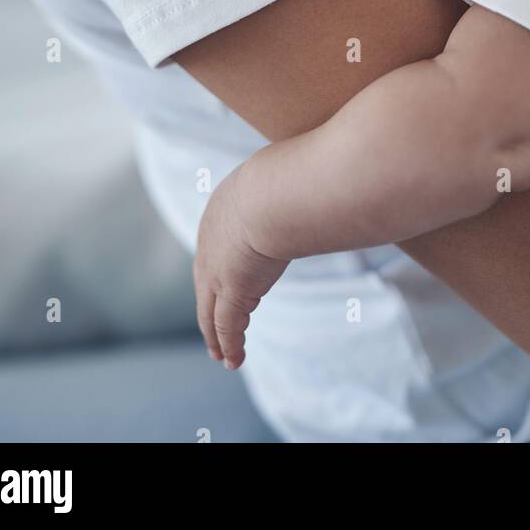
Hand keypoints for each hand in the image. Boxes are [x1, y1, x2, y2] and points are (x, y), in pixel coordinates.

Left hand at [193, 163, 289, 370]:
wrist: (275, 194)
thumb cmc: (289, 174)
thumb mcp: (287, 171)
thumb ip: (298, 178)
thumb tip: (323, 169)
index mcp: (222, 209)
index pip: (218, 244)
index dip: (221, 265)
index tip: (227, 280)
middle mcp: (210, 242)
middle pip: (205, 281)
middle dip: (209, 303)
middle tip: (211, 324)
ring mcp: (218, 270)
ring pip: (210, 310)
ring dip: (215, 333)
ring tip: (220, 353)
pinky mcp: (233, 293)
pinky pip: (227, 327)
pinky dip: (229, 345)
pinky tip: (233, 360)